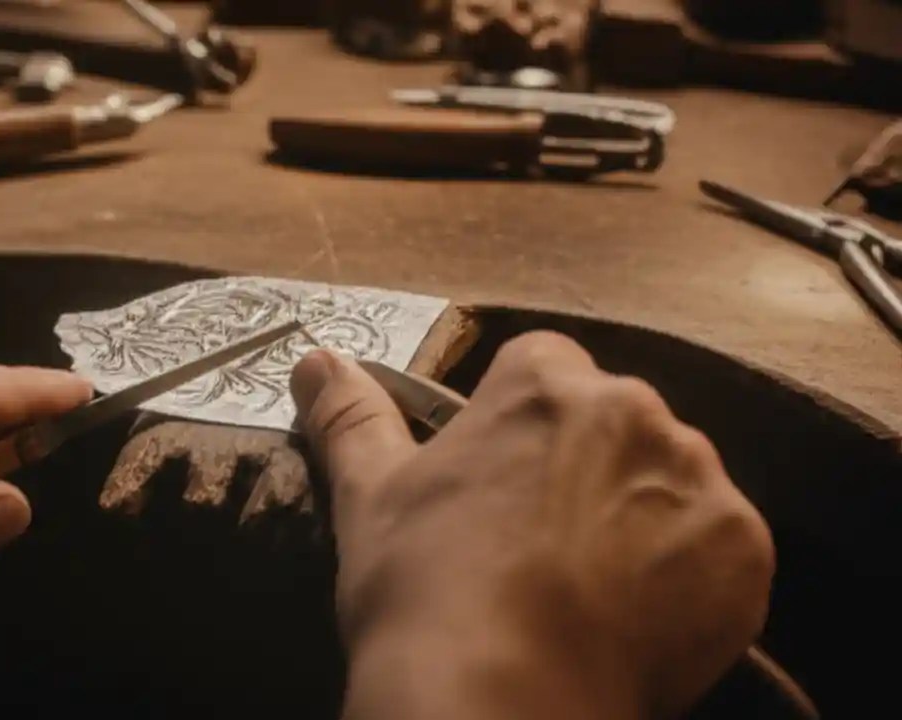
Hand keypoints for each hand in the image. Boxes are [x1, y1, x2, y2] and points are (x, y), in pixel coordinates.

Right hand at [290, 332, 774, 719]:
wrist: (497, 700)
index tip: (499, 482)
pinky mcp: (742, 552)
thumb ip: (352, 416)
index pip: (542, 369)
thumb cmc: (424, 589)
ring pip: (669, 481)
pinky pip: (717, 546)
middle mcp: (634, 413)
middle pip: (614, 423)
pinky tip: (629, 618)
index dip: (518, 427)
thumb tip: (316, 359)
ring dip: (639, 516)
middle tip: (536, 544)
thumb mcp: (370, 497)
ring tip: (583, 588)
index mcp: (545, 386)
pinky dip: (685, 575)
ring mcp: (698, 481)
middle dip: (583, 467)